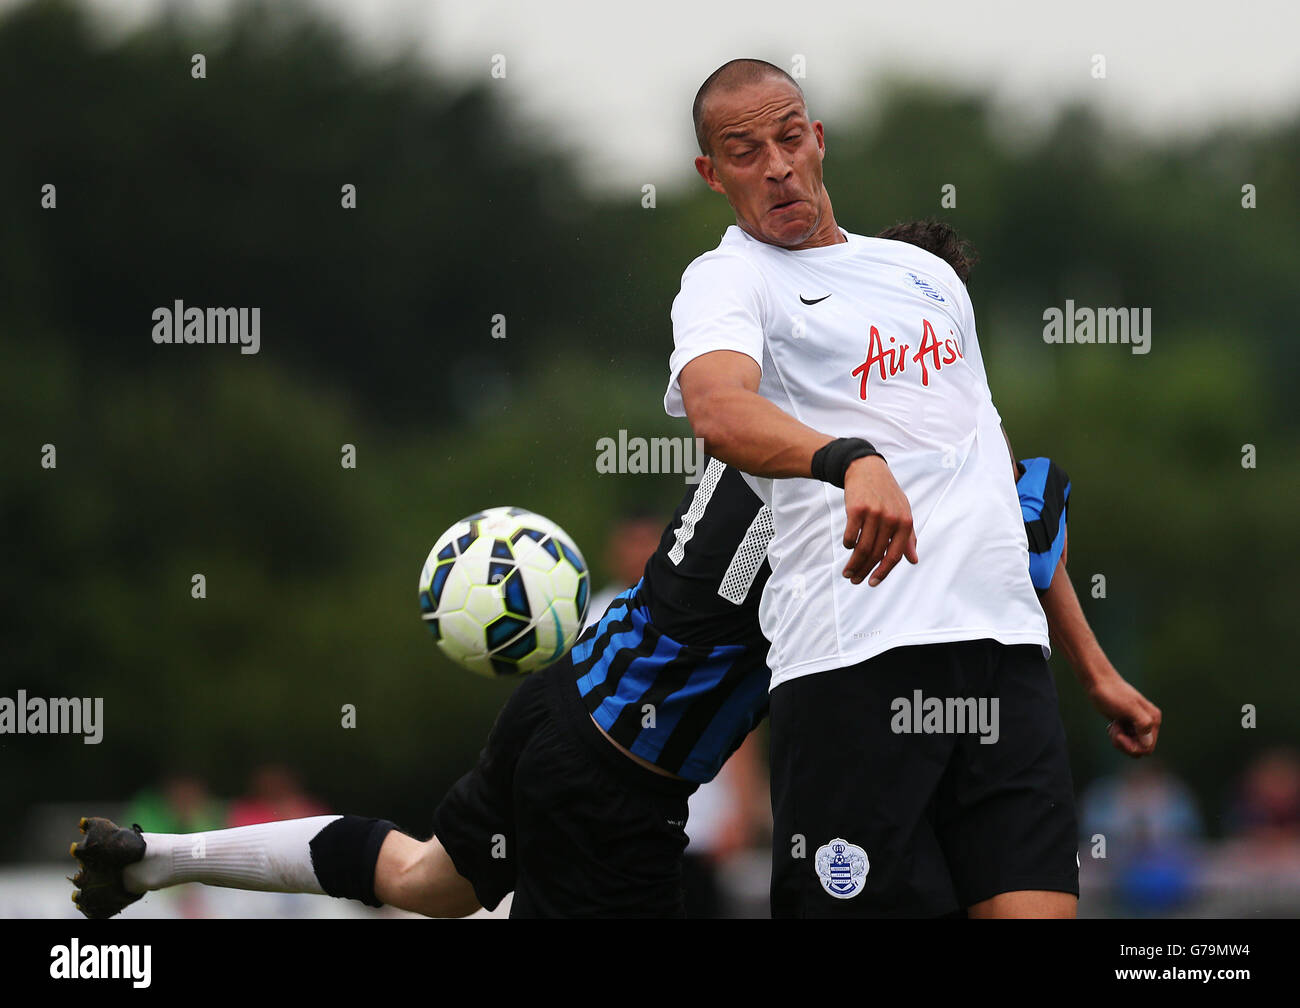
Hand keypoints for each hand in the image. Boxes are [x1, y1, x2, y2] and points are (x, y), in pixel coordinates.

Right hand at [841, 456, 917, 585]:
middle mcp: (891, 519)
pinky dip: (848, 544)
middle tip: (854, 580)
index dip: (883, 572)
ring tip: (847, 572)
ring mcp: (874, 513)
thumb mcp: (903, 512)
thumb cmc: (887, 494)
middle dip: (864, 571)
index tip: (872, 583)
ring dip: (853, 563)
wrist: (867, 469)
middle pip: (876, 554)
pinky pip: (850, 535)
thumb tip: (913, 560)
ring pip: (862, 548)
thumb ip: (908, 537)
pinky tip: (847, 547)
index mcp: (905, 522)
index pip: (895, 555)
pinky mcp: (857, 509)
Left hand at [1086, 672, 1160, 756]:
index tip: (1119, 736)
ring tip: (1114, 725)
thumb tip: (1148, 743)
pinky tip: (1113, 724)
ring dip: (1119, 739)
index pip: (1148, 748)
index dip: (1132, 747)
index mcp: (1153, 720)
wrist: (1099, 683)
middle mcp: (1149, 723)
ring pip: (1132, 746)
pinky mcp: (1128, 724)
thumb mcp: (1128, 708)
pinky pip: (1126, 740)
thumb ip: (1143, 723)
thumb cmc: (1112, 694)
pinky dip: (1117, 736)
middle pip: (1140, 749)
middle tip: (1114, 730)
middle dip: (1124, 744)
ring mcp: (1138, 724)